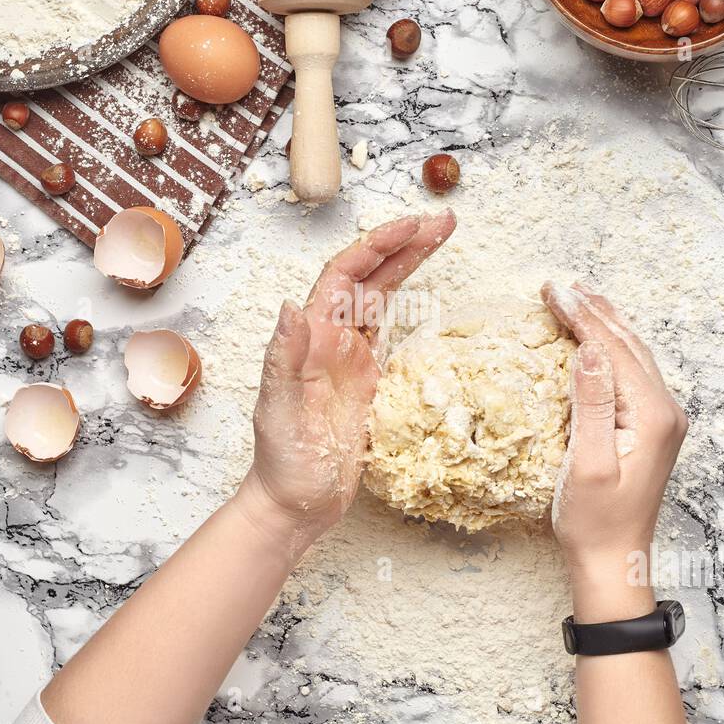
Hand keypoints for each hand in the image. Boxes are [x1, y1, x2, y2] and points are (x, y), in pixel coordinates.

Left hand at [239, 211, 456, 554]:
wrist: (295, 503)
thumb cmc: (283, 461)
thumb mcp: (279, 410)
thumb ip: (284, 358)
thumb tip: (290, 307)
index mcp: (311, 336)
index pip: (347, 275)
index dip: (379, 246)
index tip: (413, 227)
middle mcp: (331, 338)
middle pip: (371, 276)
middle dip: (405, 244)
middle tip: (444, 220)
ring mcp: (351, 358)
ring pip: (384, 296)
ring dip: (410, 264)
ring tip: (442, 235)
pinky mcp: (369, 380)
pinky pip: (392, 331)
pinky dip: (411, 305)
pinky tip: (430, 290)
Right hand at [541, 282, 687, 602]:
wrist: (615, 561)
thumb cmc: (594, 522)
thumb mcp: (587, 464)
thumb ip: (590, 403)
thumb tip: (589, 348)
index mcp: (652, 415)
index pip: (612, 349)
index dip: (581, 316)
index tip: (550, 290)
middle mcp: (666, 411)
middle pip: (628, 344)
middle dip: (593, 310)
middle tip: (557, 285)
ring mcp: (663, 419)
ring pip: (634, 355)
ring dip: (605, 323)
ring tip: (578, 296)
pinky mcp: (653, 428)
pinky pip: (633, 373)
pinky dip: (612, 347)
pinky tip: (598, 338)